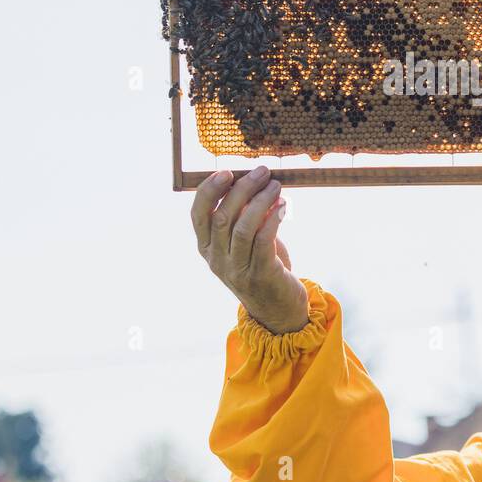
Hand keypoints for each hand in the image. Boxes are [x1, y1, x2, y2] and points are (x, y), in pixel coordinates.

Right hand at [191, 166, 308, 334]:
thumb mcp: (245, 243)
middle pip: (222, 216)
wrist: (277, 309)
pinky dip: (273, 219)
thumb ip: (244, 218)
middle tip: (262, 172)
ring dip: (261, 201)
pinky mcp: (261, 275)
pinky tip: (283, 206)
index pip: (198, 215)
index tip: (226, 172)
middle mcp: (218, 259)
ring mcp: (237, 269)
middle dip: (242, 189)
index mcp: (208, 248)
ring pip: (243, 227)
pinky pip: (264, 241)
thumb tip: (252, 182)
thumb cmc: (262, 267)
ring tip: (275, 185)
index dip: (209, 191)